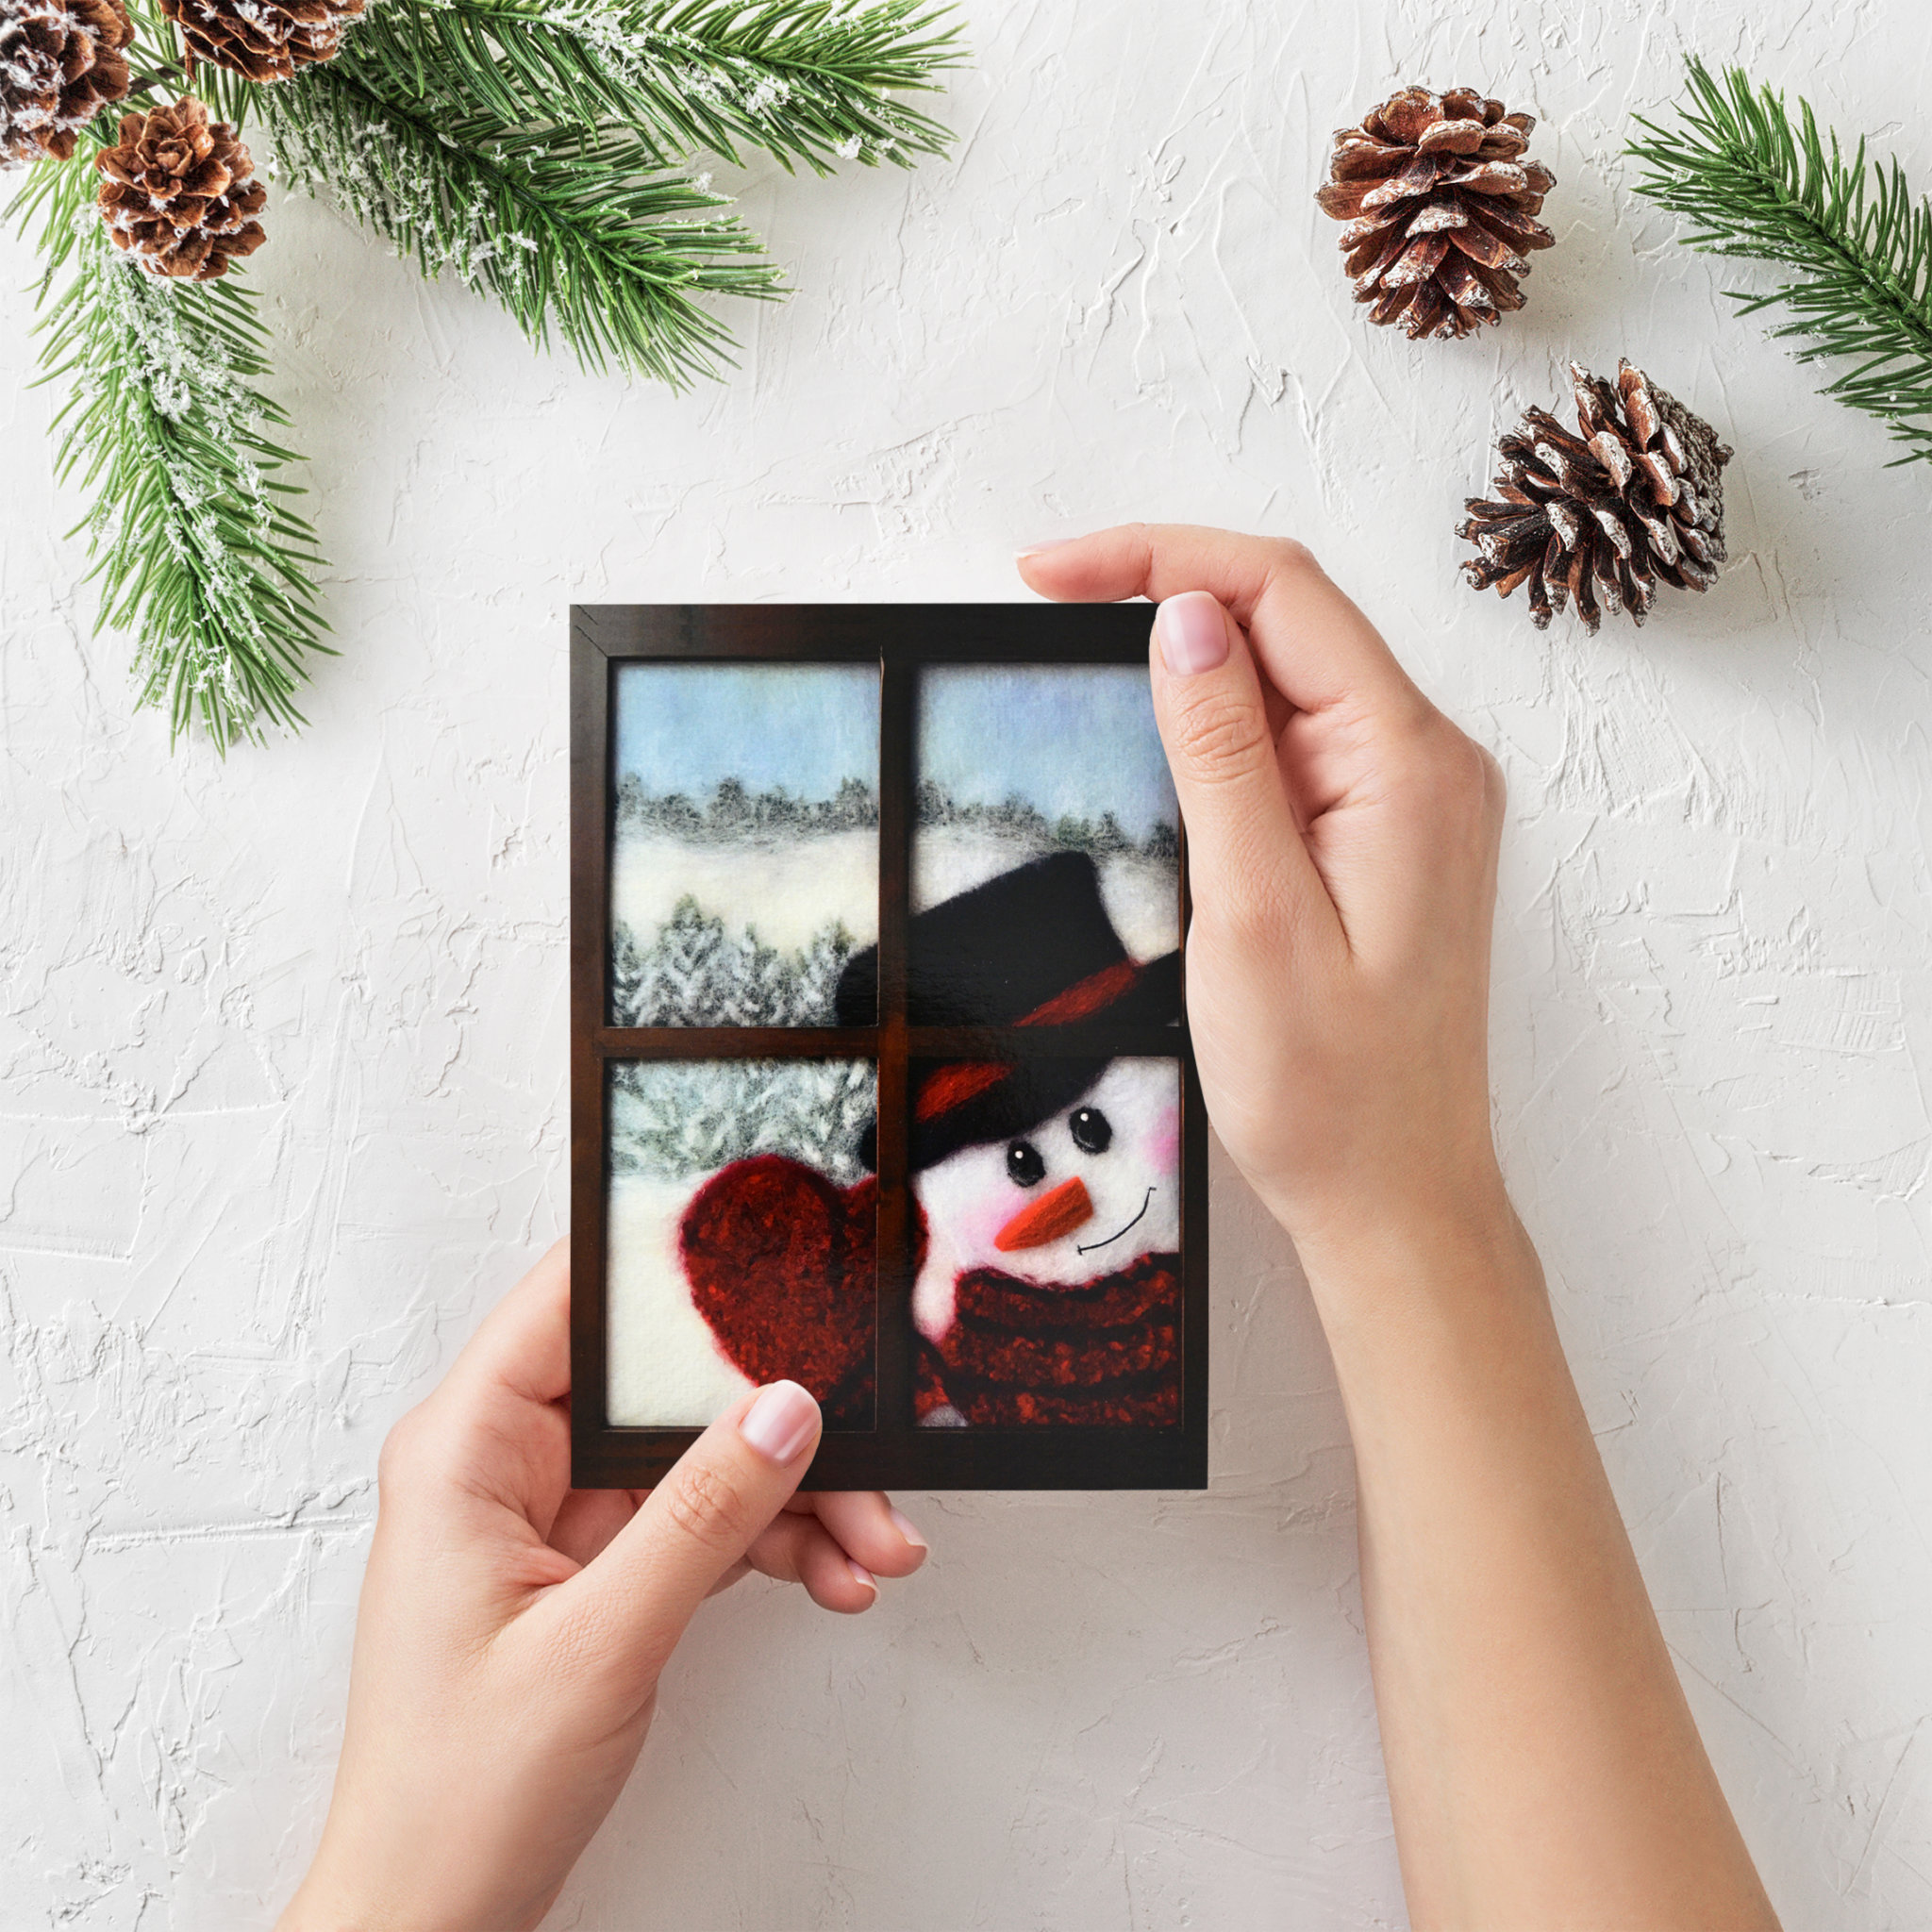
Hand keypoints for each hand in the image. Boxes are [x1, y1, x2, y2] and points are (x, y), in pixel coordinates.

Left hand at [279, 1242, 927, 1931]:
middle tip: (862, 1451)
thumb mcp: (598, 1645)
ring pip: (698, 1455)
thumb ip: (702, 1515)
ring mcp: (555, 1516)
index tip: (769, 1259)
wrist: (435, 1917)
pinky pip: (700, 1519)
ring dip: (794, 1496)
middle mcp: (508, 1463)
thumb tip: (786, 1410)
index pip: (570, 1304)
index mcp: (466, 1449)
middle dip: (774, 1418)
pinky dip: (771, 1543)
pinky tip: (831, 1572)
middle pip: (662, 1387)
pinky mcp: (595, 1567)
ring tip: (872, 1543)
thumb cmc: (458, 1794)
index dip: (667, 1268)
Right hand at [1019, 525, 1508, 1272]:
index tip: (1051, 573)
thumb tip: (1186, 621)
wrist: (1395, 1195)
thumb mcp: (1251, 914)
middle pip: (1289, 617)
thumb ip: (1221, 755)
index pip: (1281, 591)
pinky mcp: (1384, 835)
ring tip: (1087, 666)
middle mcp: (1426, 761)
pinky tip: (1159, 744)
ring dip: (1189, 658)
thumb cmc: (1333, 1090)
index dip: (1159, 558)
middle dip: (1167, 590)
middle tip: (1050, 601)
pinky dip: (1221, 724)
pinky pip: (1298, 740)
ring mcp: (1411, 797)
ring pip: (1289, 675)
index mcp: (1408, 763)